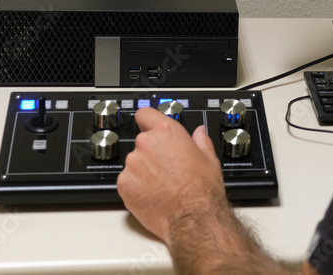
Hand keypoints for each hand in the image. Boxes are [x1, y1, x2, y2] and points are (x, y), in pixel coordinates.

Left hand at [117, 106, 225, 242]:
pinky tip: (152, 194)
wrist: (192, 218)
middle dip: (151, 152)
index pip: (145, 114)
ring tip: (160, 184)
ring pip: (134, 162)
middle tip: (166, 167)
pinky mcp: (123, 184)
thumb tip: (199, 133)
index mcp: (167, 132)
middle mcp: (146, 144)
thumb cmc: (202, 190)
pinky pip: (127, 180)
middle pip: (142, 141)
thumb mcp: (209, 158)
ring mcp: (132, 164)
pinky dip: (135, 186)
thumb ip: (200, 141)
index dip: (148, 121)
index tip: (148, 125)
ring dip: (142, 170)